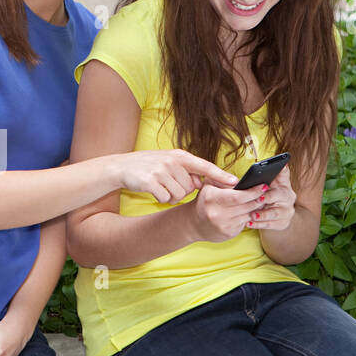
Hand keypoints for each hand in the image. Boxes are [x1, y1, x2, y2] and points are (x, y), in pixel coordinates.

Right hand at [116, 149, 238, 203]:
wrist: (121, 167)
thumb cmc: (148, 166)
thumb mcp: (168, 162)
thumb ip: (186, 170)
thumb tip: (201, 184)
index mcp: (180, 156)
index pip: (204, 166)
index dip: (220, 175)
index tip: (234, 182)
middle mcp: (172, 161)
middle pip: (190, 188)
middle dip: (181, 191)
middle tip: (167, 184)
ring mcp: (161, 171)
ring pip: (179, 195)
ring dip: (171, 196)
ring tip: (160, 187)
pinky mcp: (151, 181)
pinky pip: (166, 198)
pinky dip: (161, 199)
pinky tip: (153, 191)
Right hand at [189, 177, 266, 241]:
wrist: (194, 223)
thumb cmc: (205, 201)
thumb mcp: (209, 185)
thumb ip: (224, 179)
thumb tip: (244, 179)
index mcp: (211, 198)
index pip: (238, 196)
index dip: (253, 192)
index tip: (264, 186)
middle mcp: (216, 213)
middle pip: (246, 206)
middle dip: (258, 199)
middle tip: (266, 193)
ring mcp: (222, 225)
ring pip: (248, 215)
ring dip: (256, 208)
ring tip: (261, 201)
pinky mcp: (228, 234)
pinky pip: (245, 223)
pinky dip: (250, 217)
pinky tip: (251, 211)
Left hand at [247, 165, 296, 230]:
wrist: (278, 215)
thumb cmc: (268, 196)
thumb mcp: (268, 185)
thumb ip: (264, 176)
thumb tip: (262, 168)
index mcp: (284, 185)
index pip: (284, 175)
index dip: (282, 170)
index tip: (279, 166)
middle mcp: (288, 197)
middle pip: (279, 195)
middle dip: (268, 197)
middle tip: (258, 199)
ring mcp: (287, 211)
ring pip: (275, 213)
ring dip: (262, 214)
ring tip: (251, 215)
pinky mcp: (283, 223)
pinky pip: (270, 224)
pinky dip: (259, 224)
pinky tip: (249, 223)